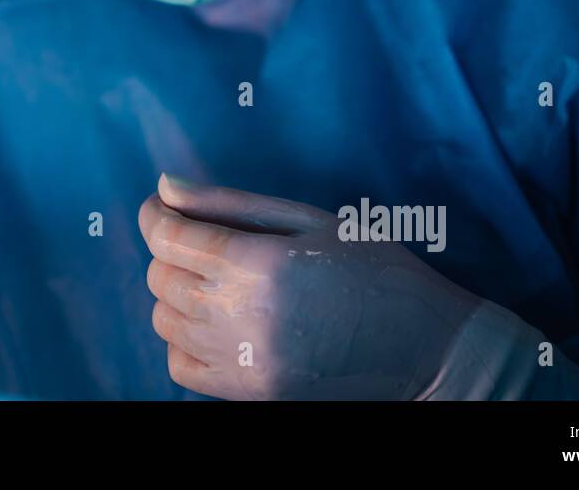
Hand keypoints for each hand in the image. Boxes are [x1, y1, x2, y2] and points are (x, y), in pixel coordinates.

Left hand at [139, 175, 578, 399]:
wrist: (425, 346)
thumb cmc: (373, 268)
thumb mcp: (308, 219)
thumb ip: (230, 203)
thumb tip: (164, 186)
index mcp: (261, 262)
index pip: (171, 237)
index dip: (153, 216)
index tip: (156, 207)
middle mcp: (243, 314)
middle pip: (161, 276)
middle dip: (170, 251)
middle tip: (200, 241)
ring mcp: (244, 359)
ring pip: (165, 319)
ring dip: (176, 294)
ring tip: (214, 281)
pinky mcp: (250, 393)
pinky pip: (180, 365)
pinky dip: (184, 340)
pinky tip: (216, 322)